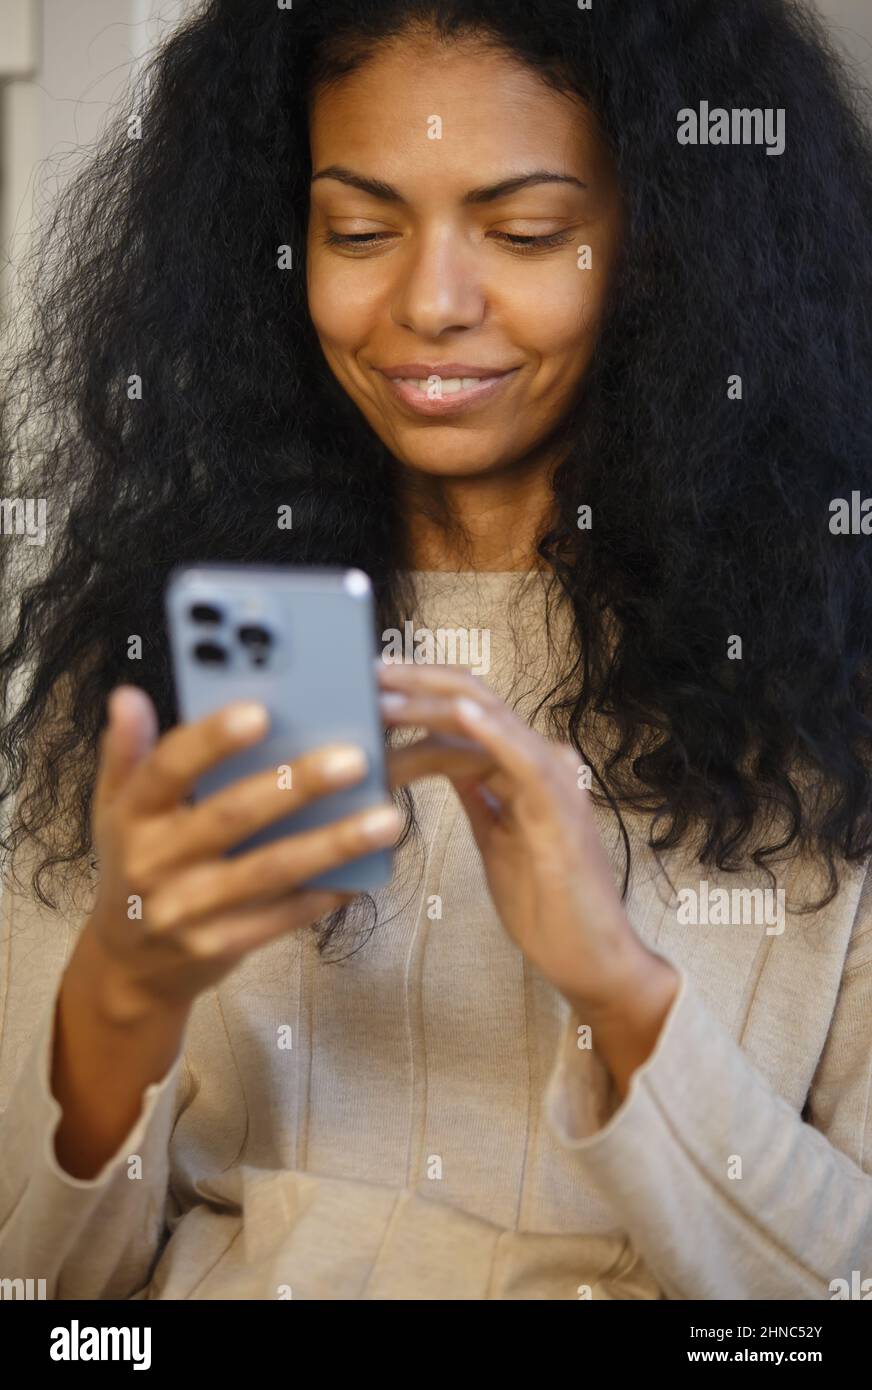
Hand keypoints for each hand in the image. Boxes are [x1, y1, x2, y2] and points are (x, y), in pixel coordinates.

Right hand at [86, 685, 401, 1018]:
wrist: (129, 966)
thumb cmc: (135, 863)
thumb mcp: (116, 808)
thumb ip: (128, 751)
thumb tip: (129, 695)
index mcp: (131, 815)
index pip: (168, 769)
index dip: (211, 740)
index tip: (260, 711)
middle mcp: (153, 862)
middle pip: (231, 816)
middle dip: (296, 786)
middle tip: (355, 759)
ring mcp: (187, 909)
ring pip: (270, 870)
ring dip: (332, 843)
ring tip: (388, 819)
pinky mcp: (219, 946)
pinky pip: (282, 916)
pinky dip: (324, 892)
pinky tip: (366, 870)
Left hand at [379, 663, 679, 1094]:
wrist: (591, 959)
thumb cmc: (546, 906)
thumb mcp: (494, 838)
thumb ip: (475, 795)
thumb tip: (439, 759)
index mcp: (521, 766)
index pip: (463, 712)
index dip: (414, 695)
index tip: (365, 689)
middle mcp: (540, 761)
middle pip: (472, 700)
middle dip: (414, 683)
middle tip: (362, 674)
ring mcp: (554, 780)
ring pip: (488, 721)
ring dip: (430, 704)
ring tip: (383, 694)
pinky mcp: (562, 809)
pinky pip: (523, 759)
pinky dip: (491, 731)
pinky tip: (457, 713)